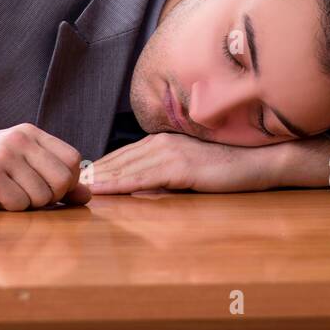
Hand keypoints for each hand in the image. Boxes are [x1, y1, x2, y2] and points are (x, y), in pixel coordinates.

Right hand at [0, 124, 88, 210]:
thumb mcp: (21, 166)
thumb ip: (54, 177)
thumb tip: (87, 195)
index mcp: (29, 132)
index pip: (73, 158)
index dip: (67, 180)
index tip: (49, 187)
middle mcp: (17, 139)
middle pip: (63, 178)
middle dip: (51, 196)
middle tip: (28, 195)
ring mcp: (2, 156)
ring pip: (43, 196)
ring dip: (27, 204)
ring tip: (6, 193)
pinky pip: (20, 204)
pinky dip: (10, 208)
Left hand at [83, 132, 329, 194]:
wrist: (264, 160)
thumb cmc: (231, 165)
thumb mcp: (193, 167)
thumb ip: (168, 172)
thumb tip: (144, 184)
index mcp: (164, 140)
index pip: (123, 155)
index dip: (99, 167)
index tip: (78, 178)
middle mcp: (163, 142)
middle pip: (118, 159)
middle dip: (92, 172)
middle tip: (65, 184)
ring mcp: (172, 152)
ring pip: (125, 166)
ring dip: (99, 177)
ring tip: (74, 187)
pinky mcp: (183, 167)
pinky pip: (144, 176)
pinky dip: (119, 183)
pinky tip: (102, 189)